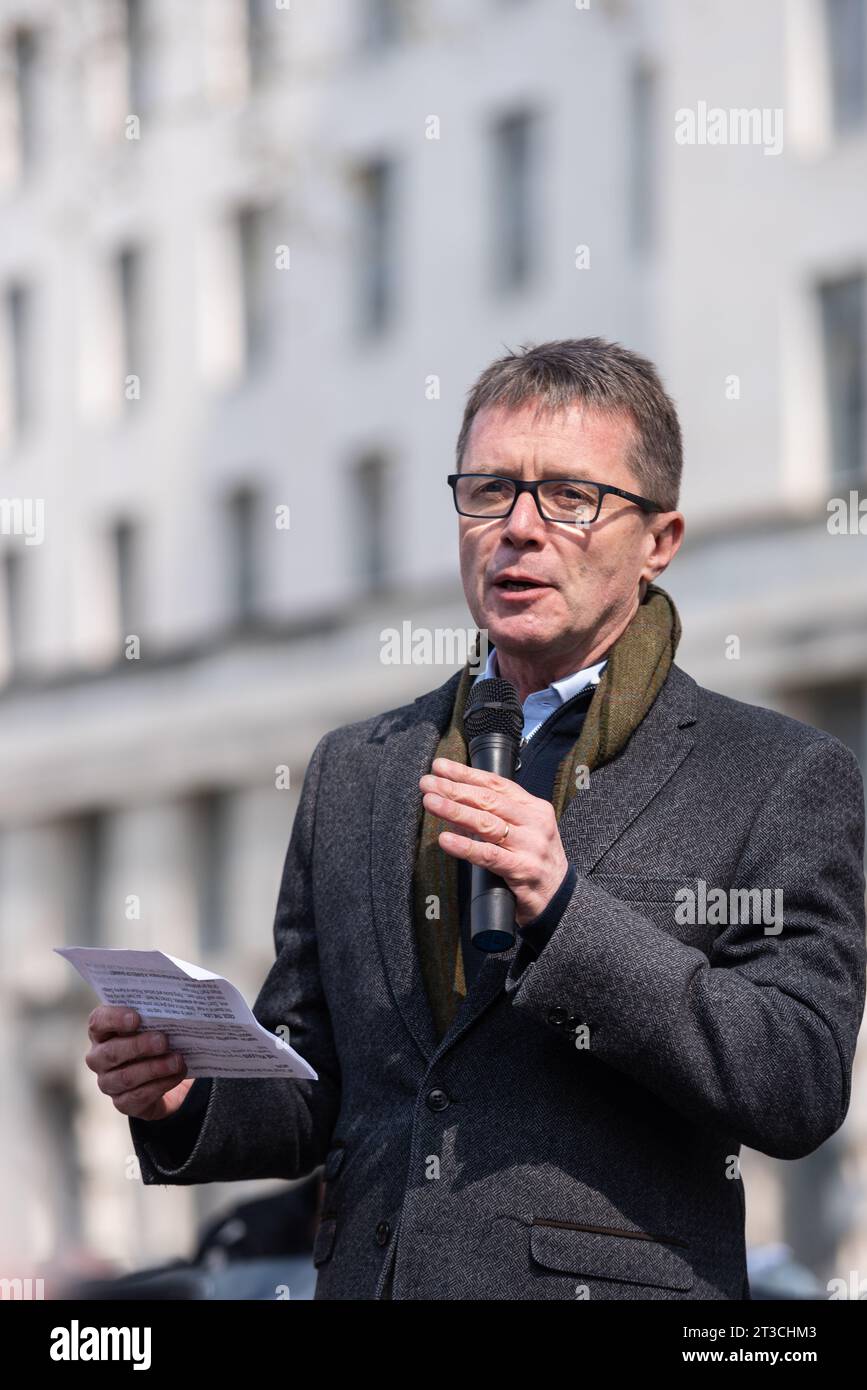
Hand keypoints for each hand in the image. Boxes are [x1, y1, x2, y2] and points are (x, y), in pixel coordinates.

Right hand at [85, 1007, 192, 1121]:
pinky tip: (177, 1075)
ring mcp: (108, 1082)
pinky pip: (138, 1096)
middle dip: (139, 1046)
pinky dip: (160, 1085)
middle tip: (163, 1040)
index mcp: (102, 1032)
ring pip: (125, 1077)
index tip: (136, 1018)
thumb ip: (156, 1013)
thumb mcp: (155, 1024)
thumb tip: (177, 1001)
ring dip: (154, 1068)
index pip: (98, 1022)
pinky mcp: (123, 1102)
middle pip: (111, 1052)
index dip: (114, 1019)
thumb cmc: (157, 1039)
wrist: (166, 1075)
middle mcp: (99, 1058)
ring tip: (177, 1061)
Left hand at [419, 756, 569, 925]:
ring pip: (487, 823)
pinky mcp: (523, 869)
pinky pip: (488, 855)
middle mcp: (534, 822)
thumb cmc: (535, 863)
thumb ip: (493, 818)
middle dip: (454, 789)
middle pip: (489, 800)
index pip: (496, 784)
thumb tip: (454, 806)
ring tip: (431, 802)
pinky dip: (465, 846)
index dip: (466, 773)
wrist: (561, 900)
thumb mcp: (521, 833)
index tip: (440, 766)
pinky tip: (445, 839)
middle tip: (428, 782)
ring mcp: (530, 845)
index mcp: (534, 808)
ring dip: (455, 811)